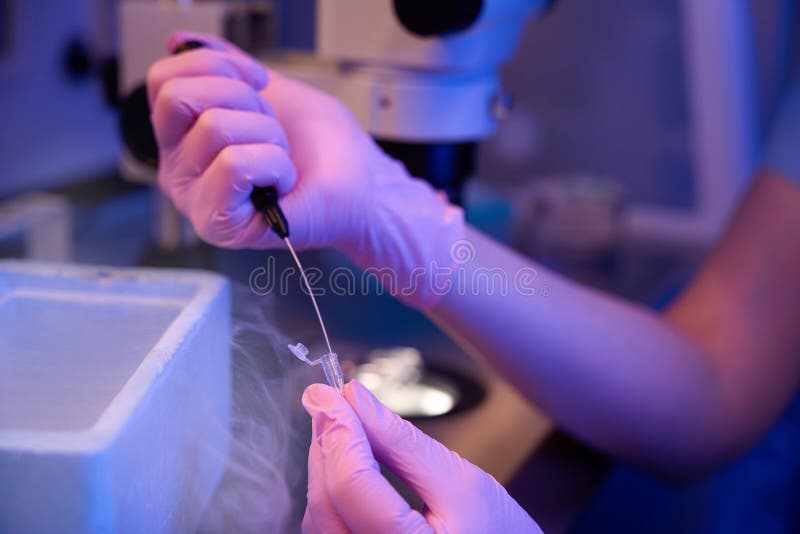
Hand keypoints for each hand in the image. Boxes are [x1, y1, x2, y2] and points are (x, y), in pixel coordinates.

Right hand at [148, 31, 463, 308]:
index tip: (257, 83)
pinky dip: (274, 164)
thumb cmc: (325, 149)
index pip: (163, 80)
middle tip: (271, 128)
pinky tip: (281, 182)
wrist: (361, 187)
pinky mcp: (219, 224)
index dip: (215, 66)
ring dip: (268, 135)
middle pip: (180, 97)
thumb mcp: (272, 91)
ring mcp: (195, 197)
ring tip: (280, 160)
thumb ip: (223, 66)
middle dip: (243, 99)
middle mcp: (179, 168)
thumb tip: (179, 41)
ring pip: (214, 127)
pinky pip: (234, 164)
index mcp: (182, 136)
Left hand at [301, 381, 541, 532]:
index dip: (338, 431)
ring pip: (319, 519)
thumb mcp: (461, 483)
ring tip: (340, 428)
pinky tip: (343, 464)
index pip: (351, 485)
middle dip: (327, 445)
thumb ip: (403, 442)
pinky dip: (330, 493)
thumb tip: (357, 398)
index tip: (326, 393)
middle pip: (326, 502)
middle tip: (328, 402)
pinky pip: (328, 531)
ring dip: (325, 467)